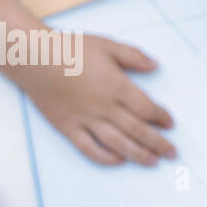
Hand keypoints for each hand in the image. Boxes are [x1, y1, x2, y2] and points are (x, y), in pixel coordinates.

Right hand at [15, 33, 176, 166]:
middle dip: (158, 143)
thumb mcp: (106, 44)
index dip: (162, 117)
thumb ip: (132, 55)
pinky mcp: (68, 127)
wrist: (35, 57)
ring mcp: (86, 119)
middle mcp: (104, 106)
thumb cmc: (70, 48)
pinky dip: (105, 158)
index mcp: (116, 86)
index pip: (147, 108)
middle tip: (172, 153)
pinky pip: (89, 148)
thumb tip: (155, 66)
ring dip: (138, 154)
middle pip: (137, 130)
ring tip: (152, 162)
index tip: (170, 124)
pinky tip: (118, 161)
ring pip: (118, 143)